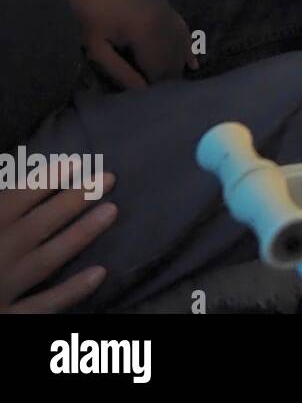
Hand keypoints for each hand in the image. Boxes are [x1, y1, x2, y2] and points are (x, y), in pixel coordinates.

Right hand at [0, 174, 117, 312]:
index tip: (77, 161)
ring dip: (81, 234)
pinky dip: (71, 291)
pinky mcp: (4, 319)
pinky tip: (100, 273)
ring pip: (48, 259)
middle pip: (39, 223)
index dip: (47, 179)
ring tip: (112, 210)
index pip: (16, 198)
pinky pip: (42, 307)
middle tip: (109, 179)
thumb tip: (0, 174)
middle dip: (75, 199)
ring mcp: (0, 288)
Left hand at [68, 0, 196, 88]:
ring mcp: (166, 11)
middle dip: (169, 74)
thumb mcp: (97, 50)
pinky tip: (193, 63)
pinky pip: (183, 29)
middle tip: (162, 90)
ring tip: (172, 80)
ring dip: (178, 63)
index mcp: (143, 31)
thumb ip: (120, 71)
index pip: (158, 64)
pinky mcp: (166, 7)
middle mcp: (161, 20)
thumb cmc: (89, 21)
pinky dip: (189, 46)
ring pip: (181, 44)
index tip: (150, 94)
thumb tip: (143, 90)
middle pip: (172, 55)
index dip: (156, 82)